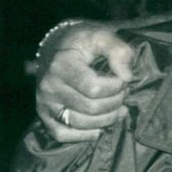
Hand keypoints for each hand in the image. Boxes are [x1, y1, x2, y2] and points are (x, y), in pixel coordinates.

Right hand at [36, 24, 133, 141]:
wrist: (57, 47)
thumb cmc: (83, 42)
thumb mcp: (102, 36)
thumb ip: (118, 50)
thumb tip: (127, 76)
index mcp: (61, 65)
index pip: (94, 88)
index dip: (116, 88)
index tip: (124, 80)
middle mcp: (49, 86)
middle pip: (91, 108)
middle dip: (115, 103)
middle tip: (123, 94)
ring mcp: (45, 103)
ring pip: (80, 124)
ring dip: (107, 120)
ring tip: (119, 108)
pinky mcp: (44, 115)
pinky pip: (63, 134)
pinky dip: (84, 135)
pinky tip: (100, 127)